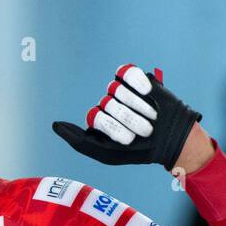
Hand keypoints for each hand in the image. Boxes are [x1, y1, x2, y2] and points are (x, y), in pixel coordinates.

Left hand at [52, 64, 202, 171]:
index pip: (95, 115)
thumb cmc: (138, 150)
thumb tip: (54, 125)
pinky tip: (147, 92)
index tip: (129, 141)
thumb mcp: (106, 153)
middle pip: (106, 103)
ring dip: (135, 106)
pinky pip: (126, 72)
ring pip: (115, 89)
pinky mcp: (136, 77)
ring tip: (150, 118)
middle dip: (127, 119)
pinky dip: (137, 83)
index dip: (113, 128)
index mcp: (99, 119)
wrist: (171, 140)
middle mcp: (109, 103)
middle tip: (143, 131)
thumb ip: (78, 141)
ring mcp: (122, 89)